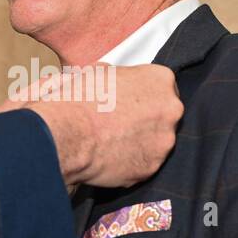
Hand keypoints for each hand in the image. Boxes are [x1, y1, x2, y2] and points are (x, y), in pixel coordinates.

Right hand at [1, 63, 182, 188]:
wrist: (67, 134)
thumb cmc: (78, 100)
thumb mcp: (99, 71)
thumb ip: (120, 76)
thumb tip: (113, 79)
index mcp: (161, 80)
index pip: (162, 87)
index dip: (143, 96)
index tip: (131, 103)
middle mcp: (171, 110)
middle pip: (164, 115)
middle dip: (146, 119)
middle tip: (120, 123)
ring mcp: (163, 141)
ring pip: (156, 141)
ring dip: (139, 142)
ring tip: (112, 140)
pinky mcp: (151, 167)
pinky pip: (143, 163)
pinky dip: (130, 162)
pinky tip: (110, 155)